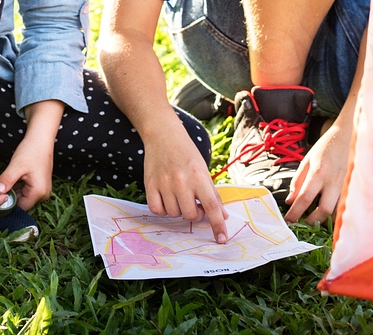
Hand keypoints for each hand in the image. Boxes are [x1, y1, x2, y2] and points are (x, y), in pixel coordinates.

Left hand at [0, 133, 53, 210]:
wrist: (41, 139)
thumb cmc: (32, 151)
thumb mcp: (16, 166)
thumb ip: (6, 180)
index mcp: (38, 192)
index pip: (20, 208)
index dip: (6, 203)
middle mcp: (42, 194)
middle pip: (21, 203)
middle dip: (9, 197)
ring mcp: (41, 190)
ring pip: (22, 197)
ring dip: (12, 191)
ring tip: (3, 182)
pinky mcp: (39, 184)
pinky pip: (25, 191)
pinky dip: (16, 187)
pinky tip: (10, 179)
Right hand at [143, 126, 228, 242]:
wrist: (163, 134)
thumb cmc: (187, 152)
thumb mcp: (203, 169)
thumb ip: (213, 194)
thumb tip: (223, 216)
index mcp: (199, 176)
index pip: (211, 206)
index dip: (218, 224)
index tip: (222, 239)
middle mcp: (181, 181)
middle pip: (191, 215)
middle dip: (195, 214)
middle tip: (194, 203)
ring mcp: (164, 183)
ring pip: (174, 214)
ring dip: (178, 210)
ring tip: (178, 196)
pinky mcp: (149, 185)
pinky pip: (157, 210)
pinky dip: (162, 209)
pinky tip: (166, 199)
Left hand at [284, 119, 351, 225]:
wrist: (348, 137)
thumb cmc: (325, 147)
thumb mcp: (306, 160)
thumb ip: (298, 181)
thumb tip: (290, 201)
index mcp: (319, 172)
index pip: (305, 197)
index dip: (295, 212)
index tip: (288, 220)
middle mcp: (334, 182)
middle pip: (323, 211)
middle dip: (311, 221)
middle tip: (301, 221)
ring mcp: (345, 187)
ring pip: (335, 212)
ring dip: (323, 219)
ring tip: (313, 217)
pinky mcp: (351, 189)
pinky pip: (342, 207)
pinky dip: (333, 213)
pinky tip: (326, 212)